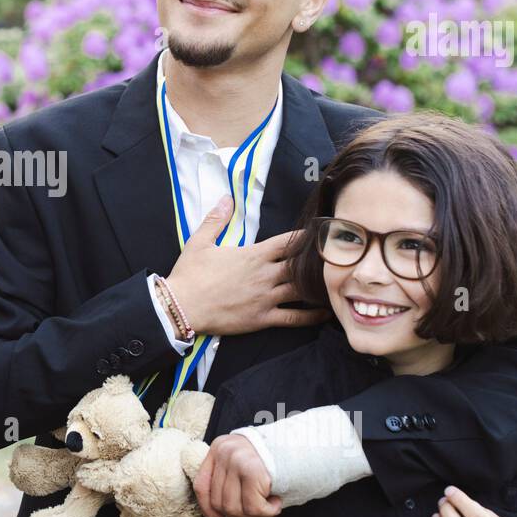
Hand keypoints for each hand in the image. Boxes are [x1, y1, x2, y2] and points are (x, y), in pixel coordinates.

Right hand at [165, 195, 331, 335]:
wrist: (181, 306)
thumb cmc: (190, 274)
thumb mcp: (199, 242)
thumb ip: (216, 219)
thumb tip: (226, 198)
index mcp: (253, 254)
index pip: (288, 242)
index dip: (305, 237)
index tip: (320, 233)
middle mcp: (264, 275)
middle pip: (300, 265)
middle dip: (316, 261)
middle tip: (335, 258)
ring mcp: (266, 297)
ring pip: (301, 290)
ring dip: (318, 286)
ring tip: (334, 282)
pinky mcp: (263, 318)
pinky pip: (294, 318)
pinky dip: (311, 316)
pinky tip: (324, 312)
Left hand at [194, 432, 280, 516]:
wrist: (302, 446)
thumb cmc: (273, 462)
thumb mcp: (243, 465)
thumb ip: (229, 482)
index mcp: (218, 448)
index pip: (201, 485)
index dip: (208, 510)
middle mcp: (224, 452)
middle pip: (219, 502)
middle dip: (240, 516)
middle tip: (259, 513)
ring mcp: (236, 460)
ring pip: (234, 508)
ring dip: (255, 516)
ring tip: (269, 507)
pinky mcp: (252, 471)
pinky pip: (253, 507)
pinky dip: (267, 512)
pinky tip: (277, 502)